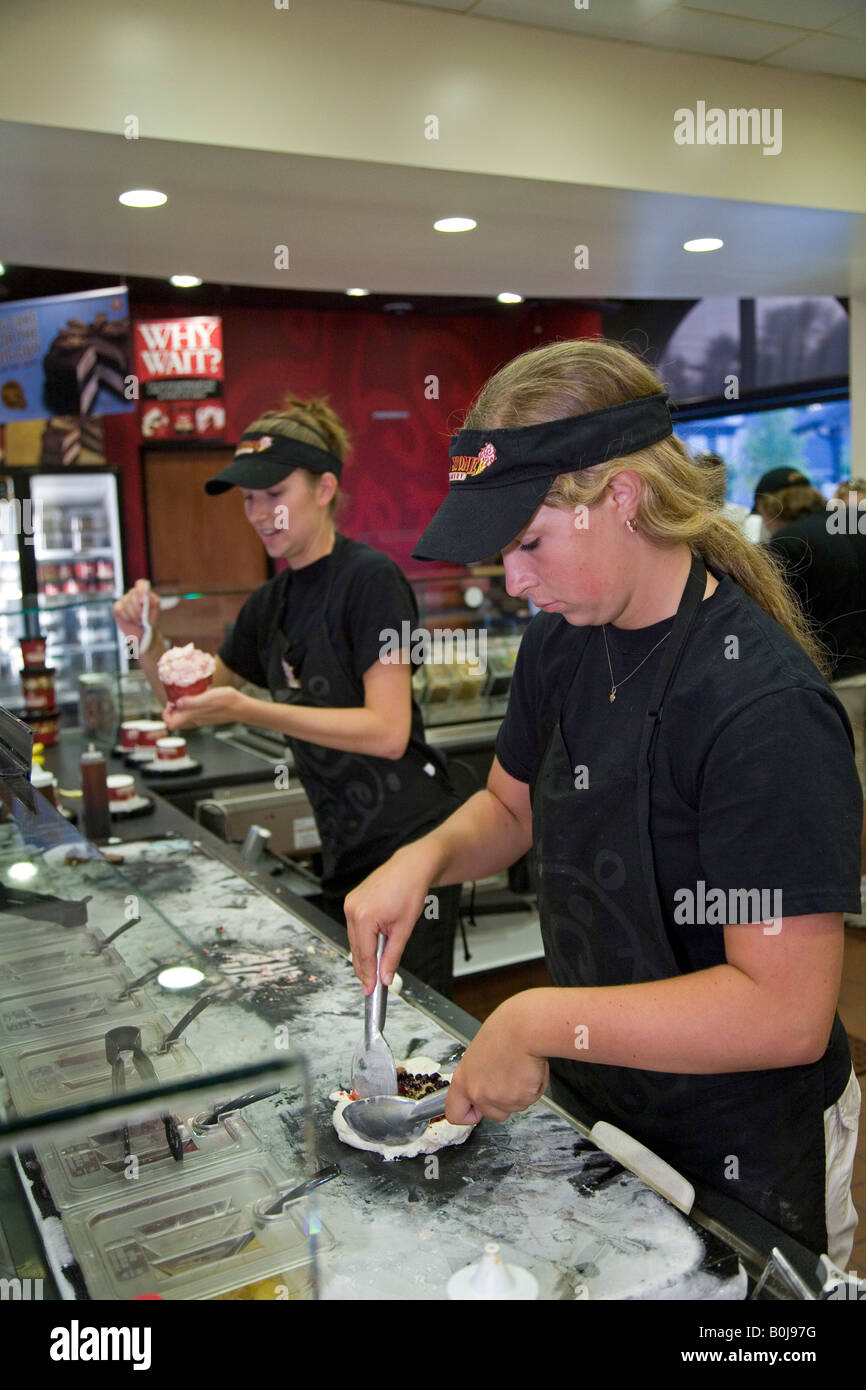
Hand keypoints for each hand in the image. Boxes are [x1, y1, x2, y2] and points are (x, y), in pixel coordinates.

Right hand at [113, 579, 159, 640]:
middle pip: (133, 593)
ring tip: (138, 621)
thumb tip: (146, 593)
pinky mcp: (117, 607)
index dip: (141, 588)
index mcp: (143, 593)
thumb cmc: (149, 620)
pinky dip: (126, 616)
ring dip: (133, 614)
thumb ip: (153, 600)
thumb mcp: (155, 610)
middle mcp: (133, 594)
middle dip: (138, 607)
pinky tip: (130, 620)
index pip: (141, 583)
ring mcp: (124, 600)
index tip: (143, 598)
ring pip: (126, 602)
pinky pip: (120, 608)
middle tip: (142, 617)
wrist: (142, 632)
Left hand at [162, 687, 245, 730]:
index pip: (171, 723)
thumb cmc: (227, 702)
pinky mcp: (207, 715)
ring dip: (183, 705)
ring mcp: (201, 718)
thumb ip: (191, 702)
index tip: (169, 704)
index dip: (166, 714)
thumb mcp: (207, 698)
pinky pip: (194, 711)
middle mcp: (195, 719)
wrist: (242, 707)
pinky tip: (198, 694)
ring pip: (185, 714)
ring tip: (187, 693)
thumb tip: (176, 704)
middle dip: (173, 707)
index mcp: (193, 716)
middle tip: (177, 695)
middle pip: (177, 718)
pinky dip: (192, 704)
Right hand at [344, 841, 440, 992]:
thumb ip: (392, 956)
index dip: (367, 975)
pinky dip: (363, 940)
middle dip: (365, 968)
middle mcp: (352, 909)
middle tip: (372, 986)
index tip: (371, 990)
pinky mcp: (352, 900)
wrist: (411, 867)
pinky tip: (373, 948)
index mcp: (364, 916)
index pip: (364, 954)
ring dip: (364, 954)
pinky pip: (355, 927)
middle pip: (356, 949)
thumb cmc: (411, 891)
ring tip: (375, 968)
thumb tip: (385, 977)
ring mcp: (350, 904)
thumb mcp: (404, 929)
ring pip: (354, 939)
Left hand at [445, 993, 548, 1125]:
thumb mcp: (479, 1053)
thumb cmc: (505, 1031)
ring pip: (514, 1107)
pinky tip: (529, 1069)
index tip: (476, 1111)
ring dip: (520, 1092)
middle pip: (492, 1114)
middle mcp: (478, 1093)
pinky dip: (534, 1087)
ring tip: (520, 1067)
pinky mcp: (519, 1099)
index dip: (468, 1115)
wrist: (524, 1028)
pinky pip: (530, 1098)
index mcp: (463, 1080)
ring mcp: (499, 1099)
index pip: (455, 1114)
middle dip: (504, 1101)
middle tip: (509, 1077)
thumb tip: (486, 1081)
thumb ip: (479, 1074)